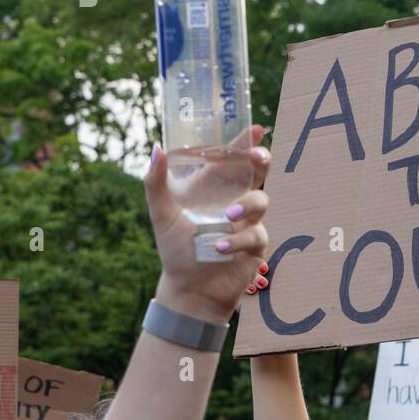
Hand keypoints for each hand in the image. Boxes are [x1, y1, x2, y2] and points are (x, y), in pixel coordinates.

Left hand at [147, 125, 272, 323]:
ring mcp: (248, 222)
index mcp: (212, 188)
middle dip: (262, 161)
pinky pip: (255, 234)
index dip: (245, 142)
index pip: (232, 158)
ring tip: (226, 218)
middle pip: (257, 172)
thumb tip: (156, 148)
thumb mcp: (161, 215)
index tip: (256, 128)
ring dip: (246, 205)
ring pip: (261, 200)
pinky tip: (218, 248)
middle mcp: (233, 200)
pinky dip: (237, 240)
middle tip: (258, 157)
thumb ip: (156, 183)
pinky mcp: (256, 244)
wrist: (189, 291)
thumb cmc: (175, 251)